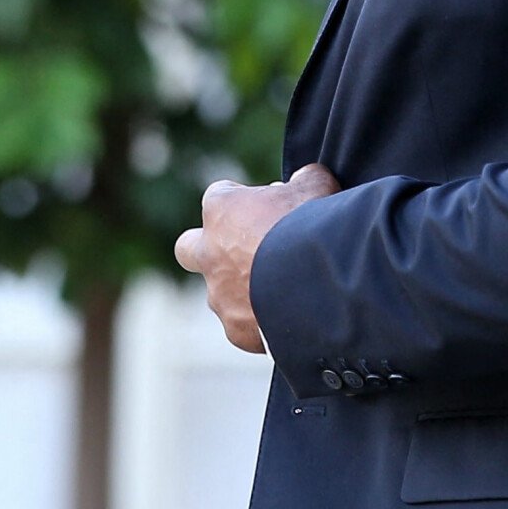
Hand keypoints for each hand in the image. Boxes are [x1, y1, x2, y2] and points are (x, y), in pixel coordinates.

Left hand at [174, 164, 339, 351]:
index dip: (243, 200)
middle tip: (244, 250)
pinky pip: (244, 326)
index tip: (269, 206)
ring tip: (284, 289)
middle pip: (188, 248)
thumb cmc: (312, 226)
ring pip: (219, 293)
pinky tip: (291, 316)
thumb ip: (306, 180)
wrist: (319, 283)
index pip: (219, 195)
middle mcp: (209, 253)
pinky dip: (262, 322)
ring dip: (242, 289)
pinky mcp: (236, 330)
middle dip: (209, 248)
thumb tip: (308, 178)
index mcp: (221, 210)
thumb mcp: (316, 188)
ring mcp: (219, 296)